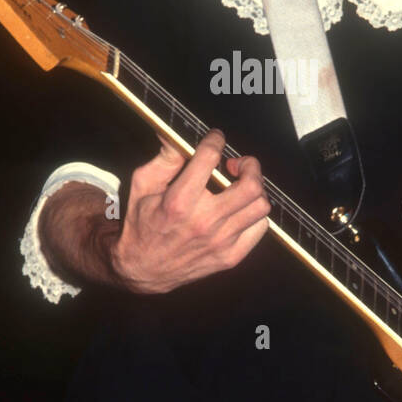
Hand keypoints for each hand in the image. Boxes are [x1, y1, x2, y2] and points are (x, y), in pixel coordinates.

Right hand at [111, 130, 271, 292]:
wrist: (142, 269)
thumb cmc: (141, 223)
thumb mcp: (143, 184)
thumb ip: (164, 157)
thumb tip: (174, 132)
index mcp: (179, 201)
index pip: (210, 158)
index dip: (215, 140)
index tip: (215, 138)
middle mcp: (204, 222)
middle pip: (250, 185)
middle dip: (249, 165)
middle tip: (237, 164)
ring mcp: (220, 242)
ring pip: (260, 206)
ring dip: (255, 189)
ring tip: (241, 186)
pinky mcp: (230, 257)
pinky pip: (260, 228)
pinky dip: (254, 214)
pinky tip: (240, 209)